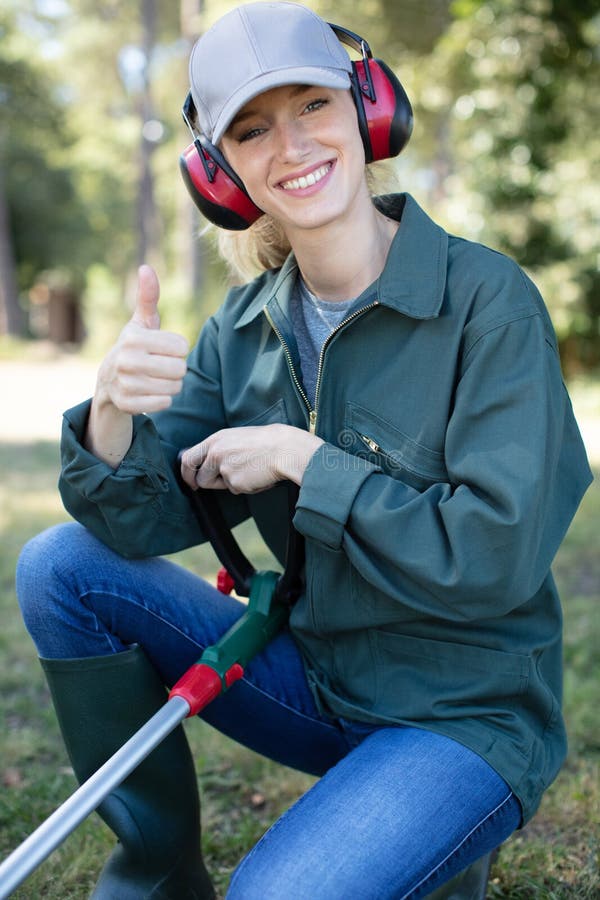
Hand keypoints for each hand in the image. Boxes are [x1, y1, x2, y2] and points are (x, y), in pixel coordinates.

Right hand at [96, 265, 188, 414]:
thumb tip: (146, 268)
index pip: (181, 347)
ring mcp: (125, 384)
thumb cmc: (134, 347)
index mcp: (133, 338)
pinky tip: (150, 392)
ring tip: (155, 379)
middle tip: (162, 367)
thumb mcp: (141, 323)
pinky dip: (162, 399)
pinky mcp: (127, 404)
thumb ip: (148, 297)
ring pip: (174, 388)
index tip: (164, 350)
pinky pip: (164, 403)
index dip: (178, 349)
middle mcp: (126, 361)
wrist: (108, 382)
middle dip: (177, 369)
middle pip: (180, 369)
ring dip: (171, 385)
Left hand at [180, 425, 323, 493]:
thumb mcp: (236, 438)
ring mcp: (225, 468)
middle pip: (199, 477)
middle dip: (201, 484)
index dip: (186, 472)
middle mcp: (216, 453)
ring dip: (229, 483)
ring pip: (219, 485)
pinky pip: (236, 489)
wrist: (284, 449)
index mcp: (215, 440)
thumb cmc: (266, 442)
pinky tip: (257, 475)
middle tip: (206, 486)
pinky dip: (245, 486)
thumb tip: (210, 465)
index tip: (191, 479)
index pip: (188, 458)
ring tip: (247, 471)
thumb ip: (220, 449)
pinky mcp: (235, 482)